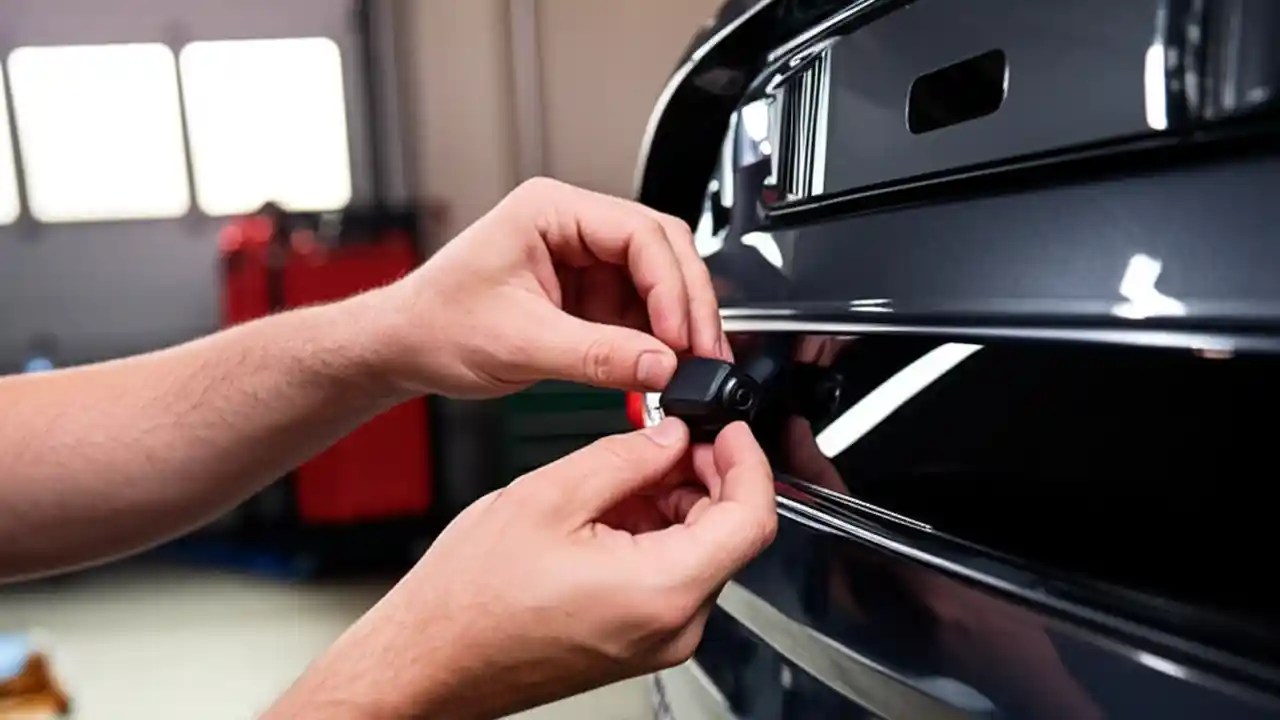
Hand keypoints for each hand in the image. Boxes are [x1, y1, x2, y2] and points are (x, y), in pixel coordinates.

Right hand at [267, 419, 775, 718]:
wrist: (431, 659)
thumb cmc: (470, 601)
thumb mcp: (549, 497)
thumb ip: (625, 457)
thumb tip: (669, 436)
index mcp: (661, 591)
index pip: (752, 519)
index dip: (747, 462)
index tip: (727, 429)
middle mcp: (672, 627)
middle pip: (728, 535)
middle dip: (703, 477)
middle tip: (663, 439)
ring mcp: (658, 641)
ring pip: (699, 553)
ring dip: (674, 504)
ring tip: (622, 475)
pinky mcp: (639, 643)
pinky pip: (671, 577)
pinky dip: (655, 534)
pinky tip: (610, 511)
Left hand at [372, 178, 728, 398]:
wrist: (403, 349)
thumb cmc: (436, 325)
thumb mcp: (520, 344)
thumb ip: (598, 356)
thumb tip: (661, 366)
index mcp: (550, 210)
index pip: (639, 233)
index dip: (671, 286)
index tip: (682, 336)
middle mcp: (571, 226)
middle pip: (660, 250)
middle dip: (688, 303)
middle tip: (705, 353)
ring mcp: (581, 259)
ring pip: (657, 281)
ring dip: (678, 323)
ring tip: (691, 367)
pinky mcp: (585, 295)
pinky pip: (638, 310)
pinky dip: (657, 340)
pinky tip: (665, 367)